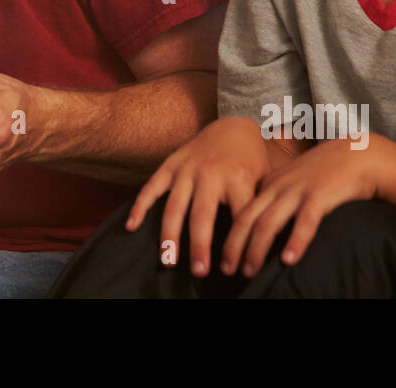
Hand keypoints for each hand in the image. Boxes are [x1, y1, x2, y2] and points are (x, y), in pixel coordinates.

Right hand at [124, 115, 268, 275]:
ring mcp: (187, 168)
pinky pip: (152, 187)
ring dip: (170, 235)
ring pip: (175, 206)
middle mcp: (211, 173)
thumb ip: (258, 208)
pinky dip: (140, 206)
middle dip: (200, 245)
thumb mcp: (264, 180)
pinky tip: (131, 226)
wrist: (235, 122)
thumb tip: (259, 246)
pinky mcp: (171, 164)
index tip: (233, 269)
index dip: (236, 246)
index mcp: (238, 178)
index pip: (238, 219)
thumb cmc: (252, 160)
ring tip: (167, 260)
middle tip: (199, 271)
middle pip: (203, 215)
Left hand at [222, 134, 392, 277]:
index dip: (229, 236)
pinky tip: (288, 260)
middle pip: (247, 218)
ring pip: (268, 222)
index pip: (241, 212)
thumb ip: (278, 200)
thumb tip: (262, 230)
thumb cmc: (326, 174)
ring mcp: (297, 190)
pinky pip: (305, 221)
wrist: (358, 154)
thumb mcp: (294, 182)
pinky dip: (294, 241)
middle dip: (233, 246)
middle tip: (227, 269)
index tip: (223, 258)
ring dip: (256, 249)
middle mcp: (278, 187)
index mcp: (269, 184)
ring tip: (250, 271)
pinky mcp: (320, 195)